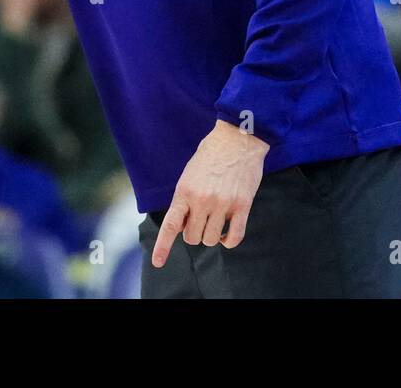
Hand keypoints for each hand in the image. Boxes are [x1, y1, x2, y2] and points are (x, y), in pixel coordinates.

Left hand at [151, 120, 268, 267]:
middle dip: (194, 233)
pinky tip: (226, 235)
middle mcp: (202, 200)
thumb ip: (184, 199)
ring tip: (215, 222)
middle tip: (199, 221)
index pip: (171, 225)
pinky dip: (229, 241)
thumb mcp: (188, 174)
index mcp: (185, 191)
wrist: (238, 138)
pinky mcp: (242, 205)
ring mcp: (223, 204)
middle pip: (192, 237)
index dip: (163, 247)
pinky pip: (234, 236)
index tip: (158, 263)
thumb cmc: (211, 154)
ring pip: (211, 239)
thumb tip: (184, 225)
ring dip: (212, 236)